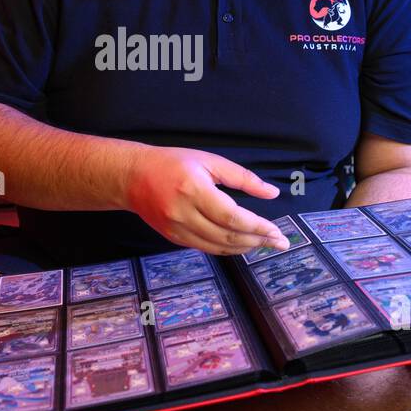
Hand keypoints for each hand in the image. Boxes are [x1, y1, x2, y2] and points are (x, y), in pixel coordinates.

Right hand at [125, 147, 289, 255]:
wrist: (132, 176)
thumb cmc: (173, 163)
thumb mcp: (210, 161)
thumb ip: (242, 178)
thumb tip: (271, 193)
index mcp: (194, 189)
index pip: (232, 216)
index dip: (257, 227)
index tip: (276, 231)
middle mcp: (184, 213)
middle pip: (227, 236)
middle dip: (257, 241)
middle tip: (278, 242)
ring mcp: (176, 229)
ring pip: (218, 247)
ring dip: (245, 248)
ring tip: (264, 244)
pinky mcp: (173, 238)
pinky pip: (205, 248)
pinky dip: (226, 249)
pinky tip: (241, 244)